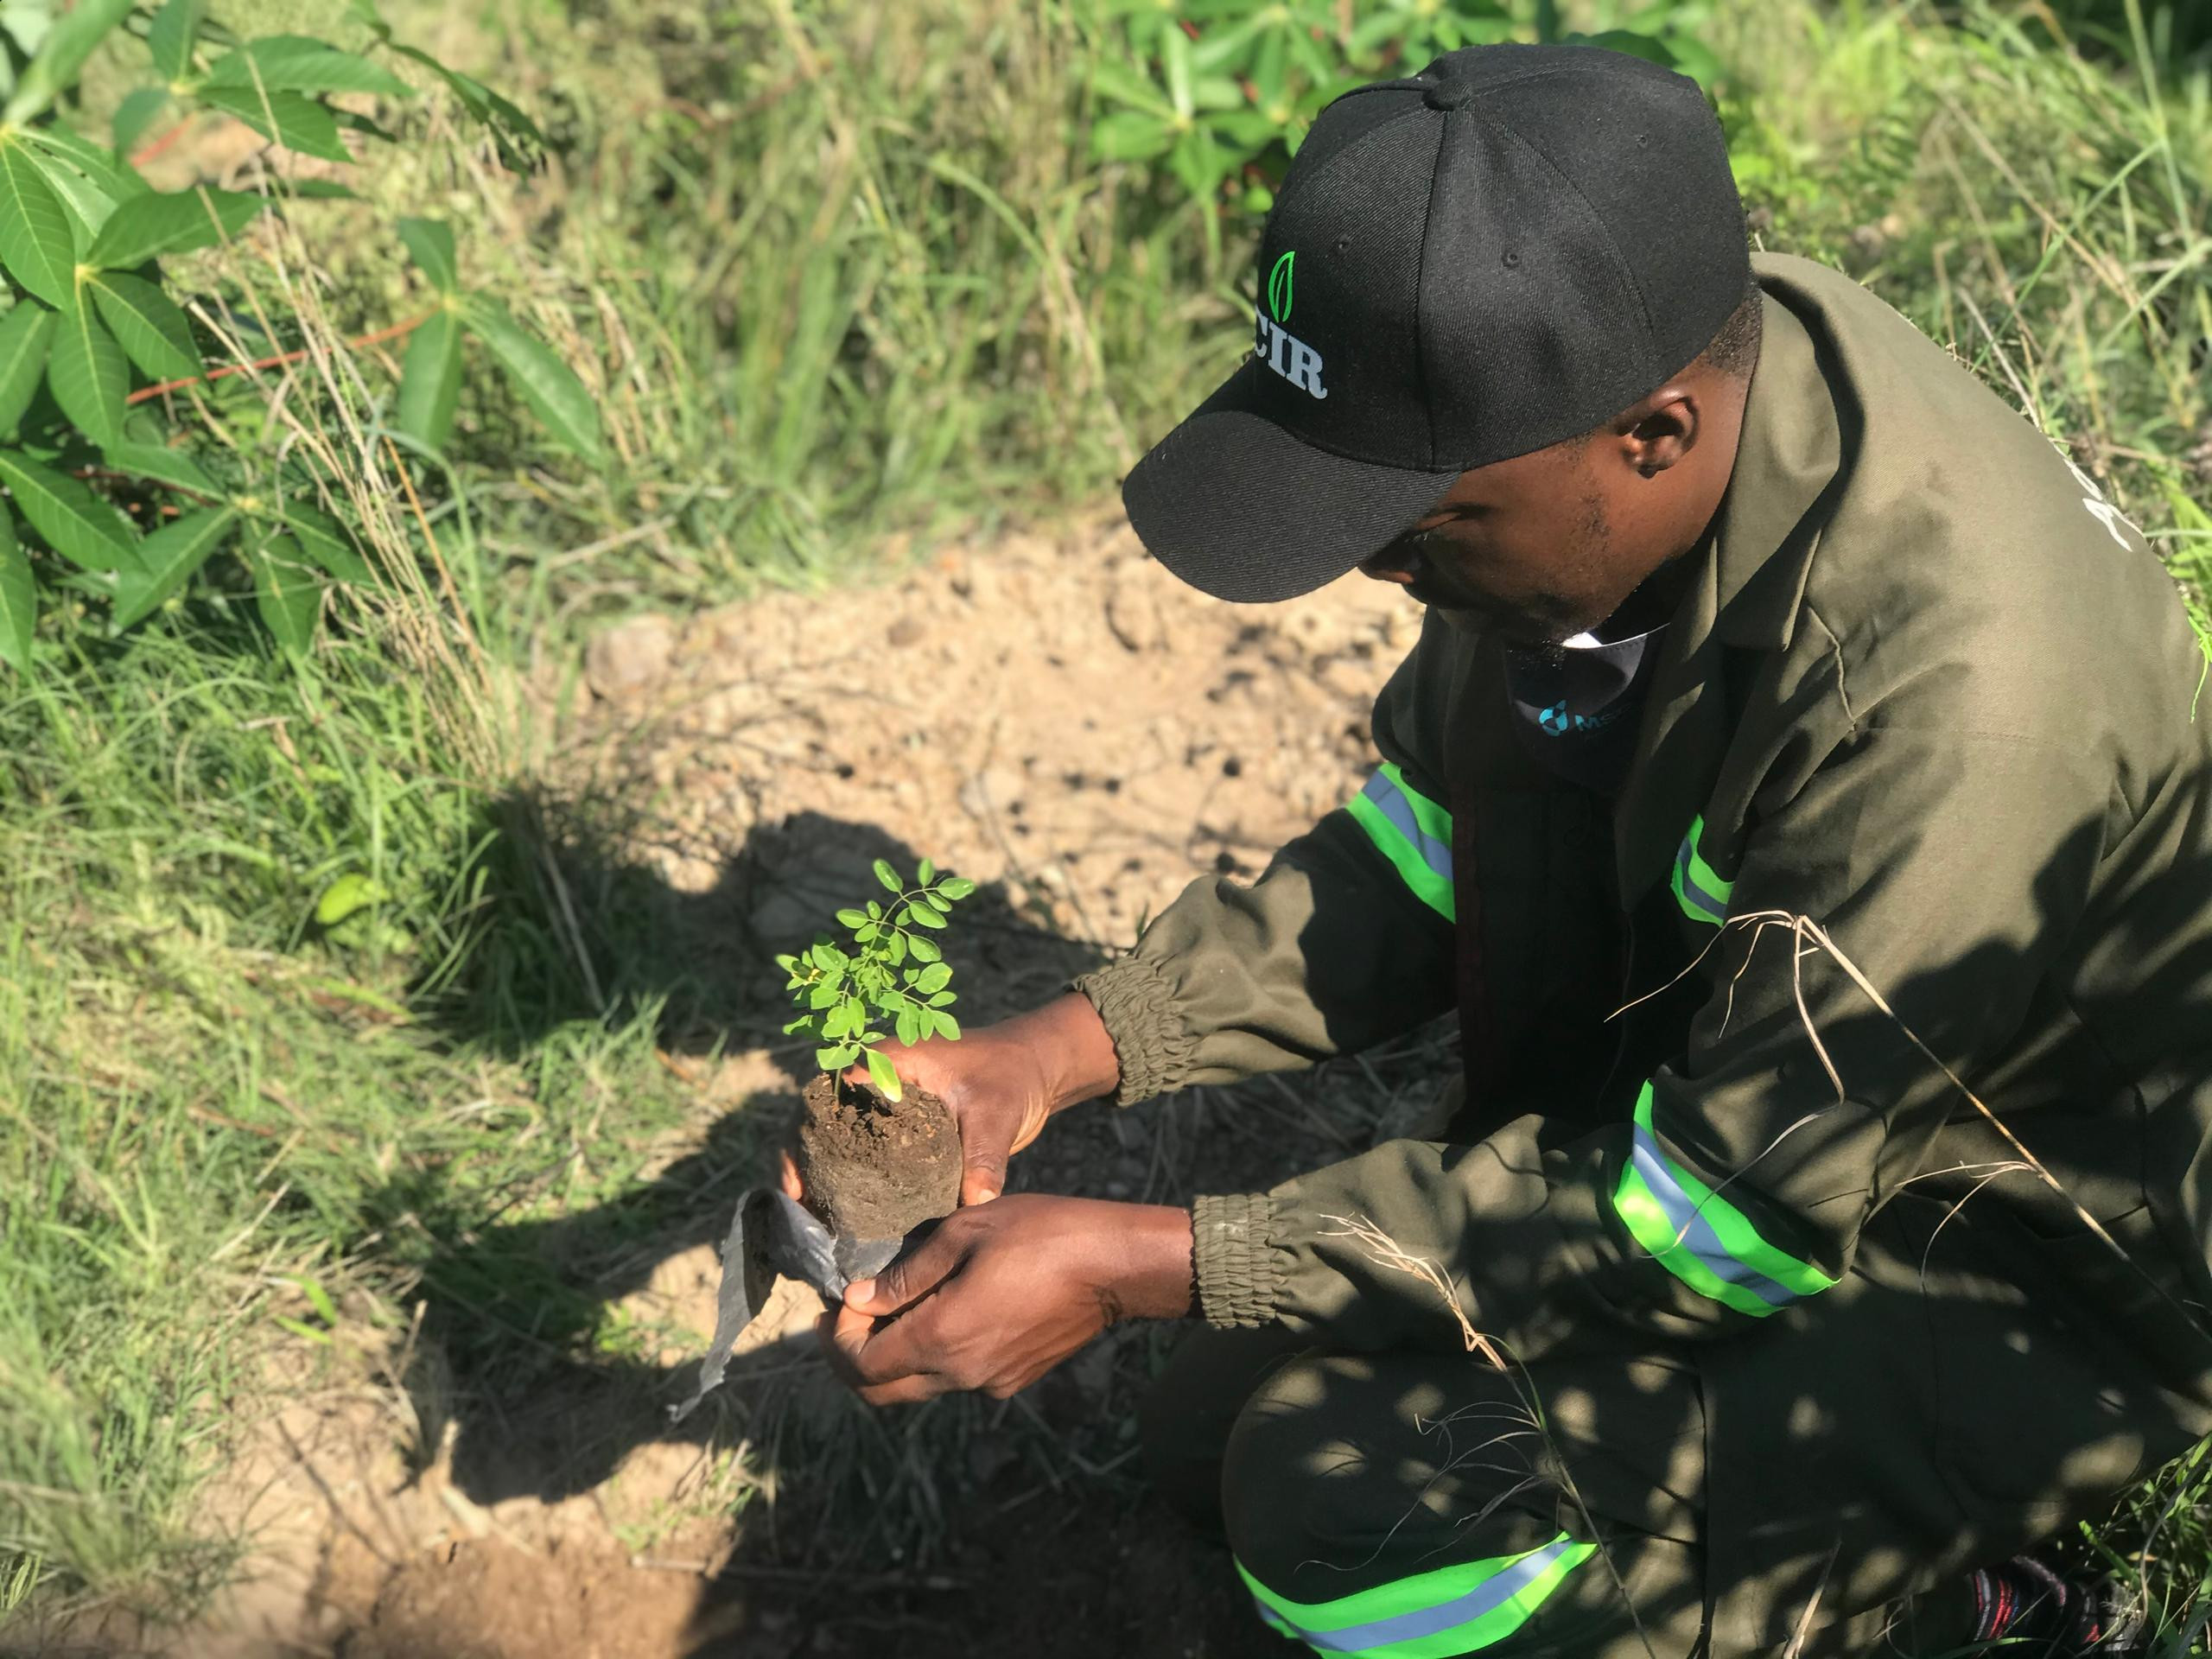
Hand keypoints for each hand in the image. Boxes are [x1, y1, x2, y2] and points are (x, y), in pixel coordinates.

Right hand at [781, 991, 1120, 1207]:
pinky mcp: (903, 1133)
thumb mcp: (996, 1111)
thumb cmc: (1011, 1073)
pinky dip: (858, 1185)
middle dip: (805, 1166)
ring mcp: (887, 1108)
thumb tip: (977, 1202)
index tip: (799, 1183)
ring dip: (826, 1178)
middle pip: (822, 1124)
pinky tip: (852, 1223)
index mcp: (886, 1060)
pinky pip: (869, 1158)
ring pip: (840, 1144)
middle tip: (802, 1214)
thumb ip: (985, 1154)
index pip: (827, 1096)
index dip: (803, 1138)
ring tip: (819, 1225)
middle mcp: (876, 1082)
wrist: (1035, 1068)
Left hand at [819, 1194, 1192, 1404]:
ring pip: (918, 1386)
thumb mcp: (966, 1232)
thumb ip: (907, 1272)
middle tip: (851, 1316)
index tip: (840, 1303)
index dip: (838, 1339)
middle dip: (855, 1358)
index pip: (861, 1365)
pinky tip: (946, 1309)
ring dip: (895, 1356)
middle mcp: (961, 1374)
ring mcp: (990, 1383)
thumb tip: (860, 1299)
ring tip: (897, 1304)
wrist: (1117, 1265)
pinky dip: (933, 1354)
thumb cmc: (1042, 1233)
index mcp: (943, 1336)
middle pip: (882, 1391)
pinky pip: (956, 1377)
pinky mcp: (1014, 1378)